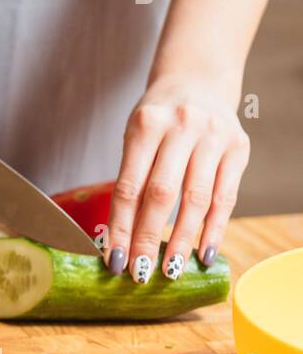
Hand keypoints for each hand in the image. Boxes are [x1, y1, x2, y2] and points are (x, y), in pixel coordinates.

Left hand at [104, 76, 248, 281]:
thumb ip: (132, 178)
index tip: (114, 259)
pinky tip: (204, 253)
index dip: (121, 227)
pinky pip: (226, 197)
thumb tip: (121, 237)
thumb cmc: (157, 117)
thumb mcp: (135, 136)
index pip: (128, 187)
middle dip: (149, 238)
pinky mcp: (239, 148)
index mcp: (146, 126)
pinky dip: (214, 228)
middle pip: (162, 195)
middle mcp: (181, 129)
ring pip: (197, 200)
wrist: (198, 79)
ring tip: (170, 270)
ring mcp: (214, 138)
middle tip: (140, 273)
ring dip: (183, 240)